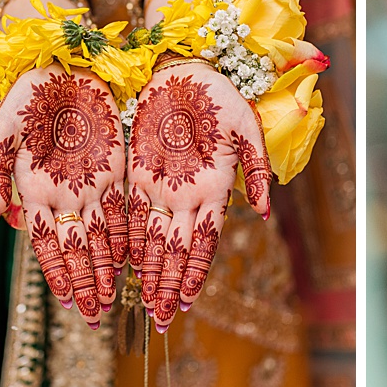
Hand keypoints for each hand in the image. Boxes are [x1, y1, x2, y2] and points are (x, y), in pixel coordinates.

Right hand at [0, 65, 128, 326]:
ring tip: (116, 298)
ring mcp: (90, 182)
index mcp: (35, 188)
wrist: (61, 62)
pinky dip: (127, 234)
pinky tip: (134, 260)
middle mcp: (64, 193)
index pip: (47, 243)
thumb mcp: (6, 126)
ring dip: (108, 267)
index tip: (70, 300)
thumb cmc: (27, 92)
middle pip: (77, 248)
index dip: (59, 272)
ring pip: (101, 235)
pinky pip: (122, 207)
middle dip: (87, 281)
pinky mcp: (114, 166)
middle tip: (98, 314)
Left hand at [126, 60, 274, 332]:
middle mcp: (185, 194)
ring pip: (151, 240)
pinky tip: (121, 268)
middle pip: (175, 250)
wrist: (184, 65)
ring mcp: (160, 185)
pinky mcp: (135, 172)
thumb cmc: (219, 93)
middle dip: (168, 286)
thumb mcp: (245, 127)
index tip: (187, 303)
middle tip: (159, 320)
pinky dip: (125, 242)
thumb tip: (265, 210)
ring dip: (147, 274)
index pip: (204, 242)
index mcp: (214, 188)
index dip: (195, 274)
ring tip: (142, 304)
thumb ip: (255, 168)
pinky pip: (128, 213)